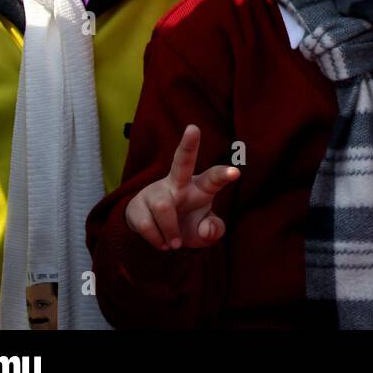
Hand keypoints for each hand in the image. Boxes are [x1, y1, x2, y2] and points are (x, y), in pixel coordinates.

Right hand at [125, 125, 238, 250]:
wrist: (154, 232)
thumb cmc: (187, 224)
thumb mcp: (203, 232)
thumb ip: (213, 231)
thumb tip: (206, 229)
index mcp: (200, 187)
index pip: (213, 179)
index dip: (224, 176)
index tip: (235, 172)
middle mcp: (178, 183)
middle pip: (182, 162)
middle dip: (188, 145)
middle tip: (193, 128)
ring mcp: (156, 191)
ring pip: (164, 208)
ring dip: (170, 231)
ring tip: (174, 244)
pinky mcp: (137, 204)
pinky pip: (147, 223)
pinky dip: (156, 239)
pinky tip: (161, 243)